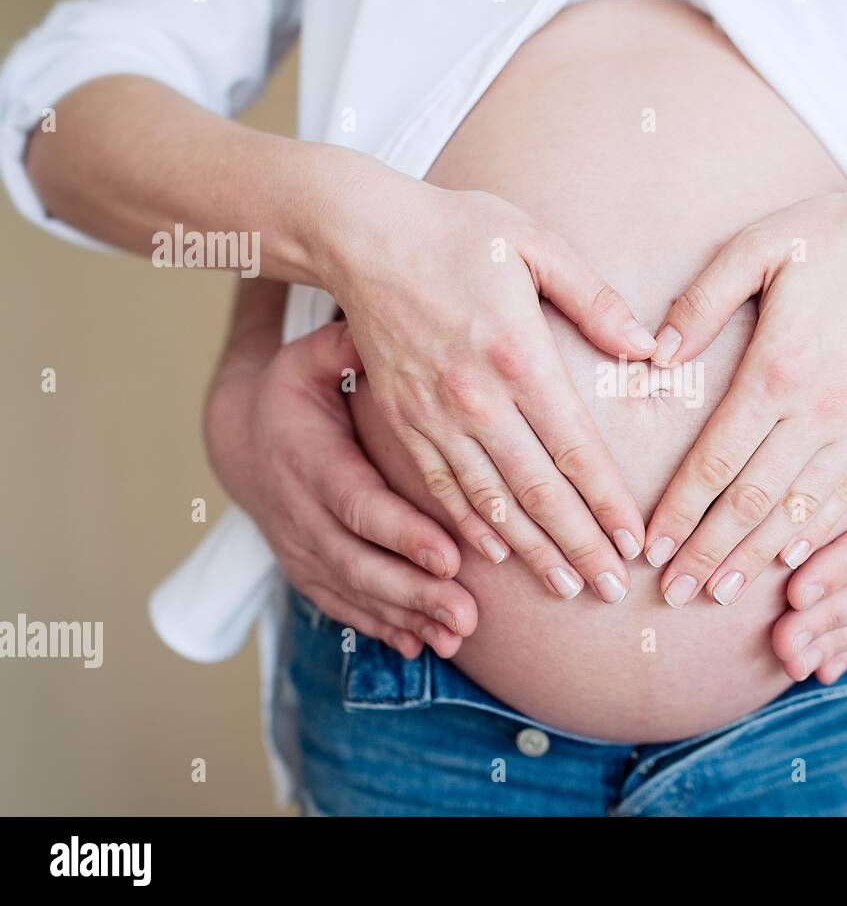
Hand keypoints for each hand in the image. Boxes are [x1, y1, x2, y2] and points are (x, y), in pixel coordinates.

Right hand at [205, 320, 476, 659]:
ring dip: (407, 617)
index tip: (449, 556)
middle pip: (359, 563)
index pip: (358, 504)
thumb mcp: (310, 360)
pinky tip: (423, 647)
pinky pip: (344, 607)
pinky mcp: (309, 572)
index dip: (401, 535)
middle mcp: (300, 514)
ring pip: (354, 593)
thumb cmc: (295, 394)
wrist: (245, 441)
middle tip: (468, 614)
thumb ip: (344, 349)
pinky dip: (383, 630)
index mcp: (309, 461)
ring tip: (458, 635)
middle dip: (414, 592)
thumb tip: (376, 332)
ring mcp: (301, 550)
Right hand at [320, 160, 657, 602]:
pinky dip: (469, 525)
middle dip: (578, 545)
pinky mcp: (403, 419)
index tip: (635, 543)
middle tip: (611, 590)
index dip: (608, 502)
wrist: (360, 234)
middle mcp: (477, 398)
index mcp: (519, 357)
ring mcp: (434, 415)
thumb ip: (595, 298)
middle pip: (537, 490)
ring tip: (564, 588)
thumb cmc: (457, 231)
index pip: (575, 449)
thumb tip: (649, 346)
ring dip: (530, 550)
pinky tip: (494, 555)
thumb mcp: (535, 243)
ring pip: (489, 501)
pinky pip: (439, 487)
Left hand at [643, 179, 846, 606]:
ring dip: (757, 556)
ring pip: (804, 509)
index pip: (716, 460)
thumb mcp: (759, 244)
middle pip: (754, 499)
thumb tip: (655, 356)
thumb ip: (702, 300)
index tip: (651, 548)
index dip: (679, 511)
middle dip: (708, 552)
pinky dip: (819, 532)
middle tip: (672, 595)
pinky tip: (793, 560)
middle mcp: (822, 409)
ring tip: (721, 593)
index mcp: (778, 368)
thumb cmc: (839, 233)